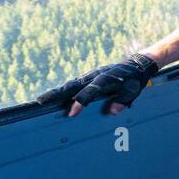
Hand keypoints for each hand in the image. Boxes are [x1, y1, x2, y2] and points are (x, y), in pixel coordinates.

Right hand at [35, 54, 160, 116]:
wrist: (137, 64)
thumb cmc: (135, 80)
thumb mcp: (133, 92)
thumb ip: (122, 102)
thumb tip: (111, 112)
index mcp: (106, 79)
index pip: (90, 92)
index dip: (80, 103)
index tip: (71, 114)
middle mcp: (94, 76)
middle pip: (72, 85)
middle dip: (56, 94)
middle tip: (41, 101)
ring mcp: (90, 75)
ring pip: (70, 84)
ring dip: (56, 92)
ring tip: (41, 100)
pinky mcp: (89, 77)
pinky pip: (74, 84)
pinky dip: (63, 90)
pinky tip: (53, 97)